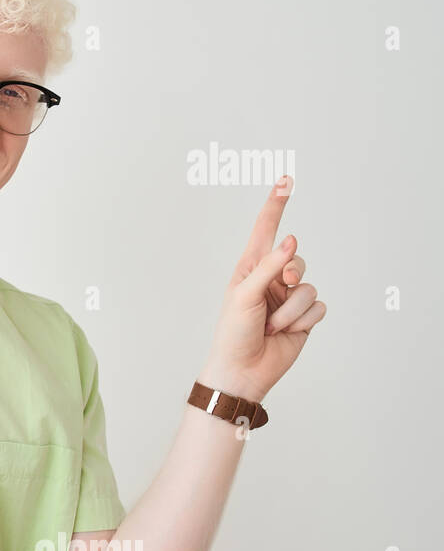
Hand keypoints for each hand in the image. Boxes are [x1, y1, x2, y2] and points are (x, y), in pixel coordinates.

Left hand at [198, 175, 326, 402]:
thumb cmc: (233, 333)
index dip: (276, 205)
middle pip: (297, 259)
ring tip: (270, 325)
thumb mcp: (244, 295)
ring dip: (290, 309)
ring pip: (309, 286)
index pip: (266, 231)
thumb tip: (290, 240)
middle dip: (290, 274)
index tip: (285, 180)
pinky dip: (303, 320)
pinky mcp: (304, 316)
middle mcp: (271, 279)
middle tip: (278, 289)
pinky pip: (318, 307)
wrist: (243, 370)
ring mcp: (289, 297)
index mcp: (250, 269)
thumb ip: (269, 267)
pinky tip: (285, 332)